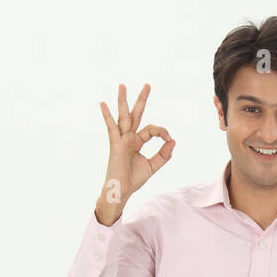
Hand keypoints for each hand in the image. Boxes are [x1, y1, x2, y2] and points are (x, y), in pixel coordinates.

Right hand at [97, 83, 174, 219]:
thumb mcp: (153, 166)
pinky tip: (103, 104)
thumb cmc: (134, 179)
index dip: (162, 132)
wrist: (122, 191)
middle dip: (142, 100)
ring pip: (123, 116)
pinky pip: (111, 128)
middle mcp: (128, 137)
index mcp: (137, 141)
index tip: (169, 140)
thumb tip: (173, 141)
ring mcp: (121, 139)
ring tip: (122, 85)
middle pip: (136, 114)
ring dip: (123, 101)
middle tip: (148, 85)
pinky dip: (107, 116)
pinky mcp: (115, 145)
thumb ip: (164, 154)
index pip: (152, 130)